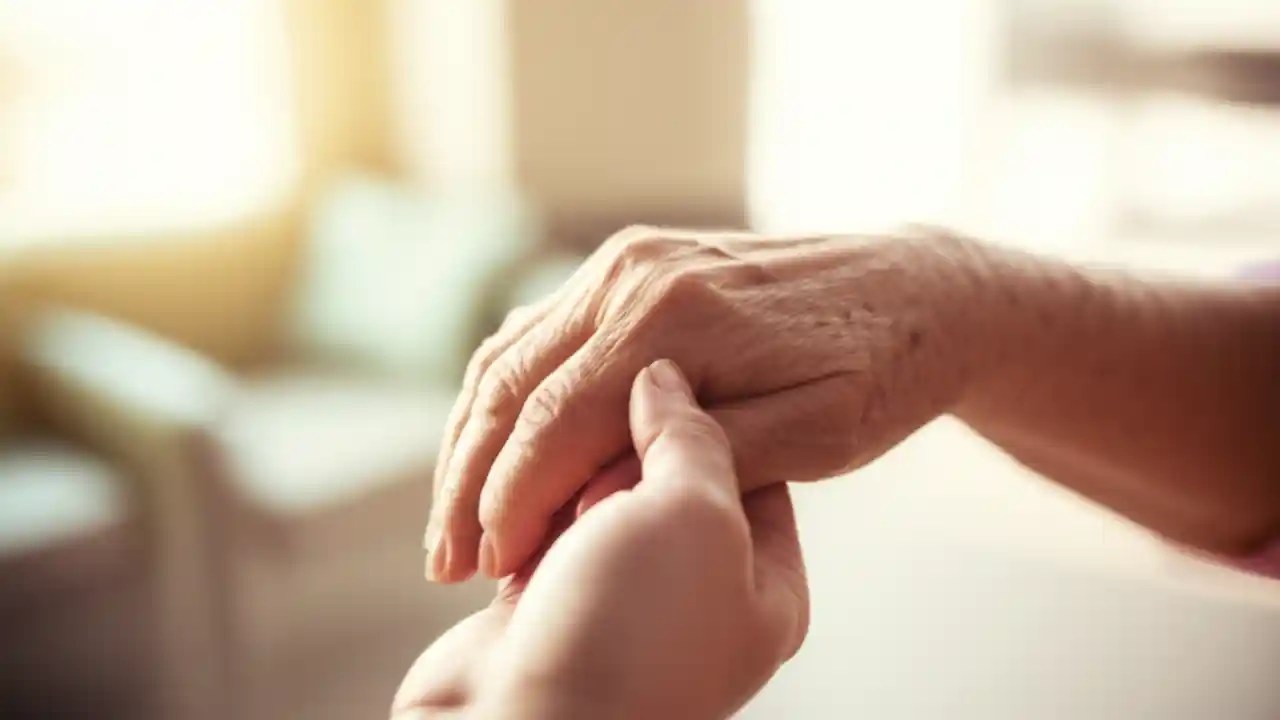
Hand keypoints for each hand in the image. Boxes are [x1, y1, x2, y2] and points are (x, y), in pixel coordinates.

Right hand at [393, 361, 808, 718]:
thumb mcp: (696, 515)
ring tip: (543, 459)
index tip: (660, 372)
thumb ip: (692, 435)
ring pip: (591, 485)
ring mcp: (614, 591)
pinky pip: (534, 516)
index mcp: (761, 580)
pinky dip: (517, 496)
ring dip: (561, 465)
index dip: (703, 412)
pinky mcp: (539, 592)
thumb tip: (664, 375)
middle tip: (595, 417)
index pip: (747, 463)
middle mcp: (692, 587)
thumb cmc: (628, 642)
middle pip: (662, 468)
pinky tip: (505, 478)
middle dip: (621, 438)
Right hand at [426, 225, 988, 580]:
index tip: (491, 568)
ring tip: (452, 524)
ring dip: (469, 443)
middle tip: (446, 560)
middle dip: (471, 483)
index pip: (558, 421)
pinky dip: (498, 398)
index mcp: (680, 320)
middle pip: (513, 387)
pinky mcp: (625, 268)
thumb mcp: (820, 433)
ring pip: (508, 357)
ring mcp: (626, 264)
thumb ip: (714, 454)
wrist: (916, 289)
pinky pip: (533, 333)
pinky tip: (485, 451)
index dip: (514, 502)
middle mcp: (636, 276)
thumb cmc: (880, 371)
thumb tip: (609, 481)